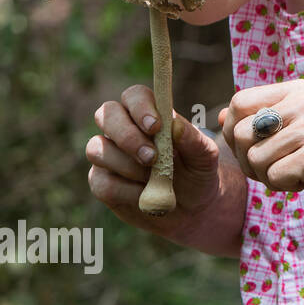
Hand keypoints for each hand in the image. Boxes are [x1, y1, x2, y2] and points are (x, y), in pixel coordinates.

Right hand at [87, 85, 224, 243]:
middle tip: (151, 157)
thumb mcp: (205, 156)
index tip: (156, 126)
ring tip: (155, 178)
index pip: (134, 95)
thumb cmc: (198, 172)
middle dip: (126, 135)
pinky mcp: (101, 181)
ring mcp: (107, 154)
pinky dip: (127, 191)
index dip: (140, 107)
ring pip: (97, 149)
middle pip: (105, 114)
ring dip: (127, 166)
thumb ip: (193, 139)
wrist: (193, 208)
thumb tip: (174, 123)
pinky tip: (145, 194)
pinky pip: (101, 182)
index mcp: (148, 114)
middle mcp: (122, 128)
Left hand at [220, 79, 303, 214]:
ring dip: (270, 177)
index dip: (234, 131)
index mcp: (299, 90)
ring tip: (299, 173)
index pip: (239, 102)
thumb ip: (265, 118)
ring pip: (255, 158)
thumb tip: (220, 117)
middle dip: (249, 161)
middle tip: (277, 169)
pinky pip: (274, 176)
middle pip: (240, 133)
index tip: (255, 149)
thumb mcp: (303, 125)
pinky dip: (286, 187)